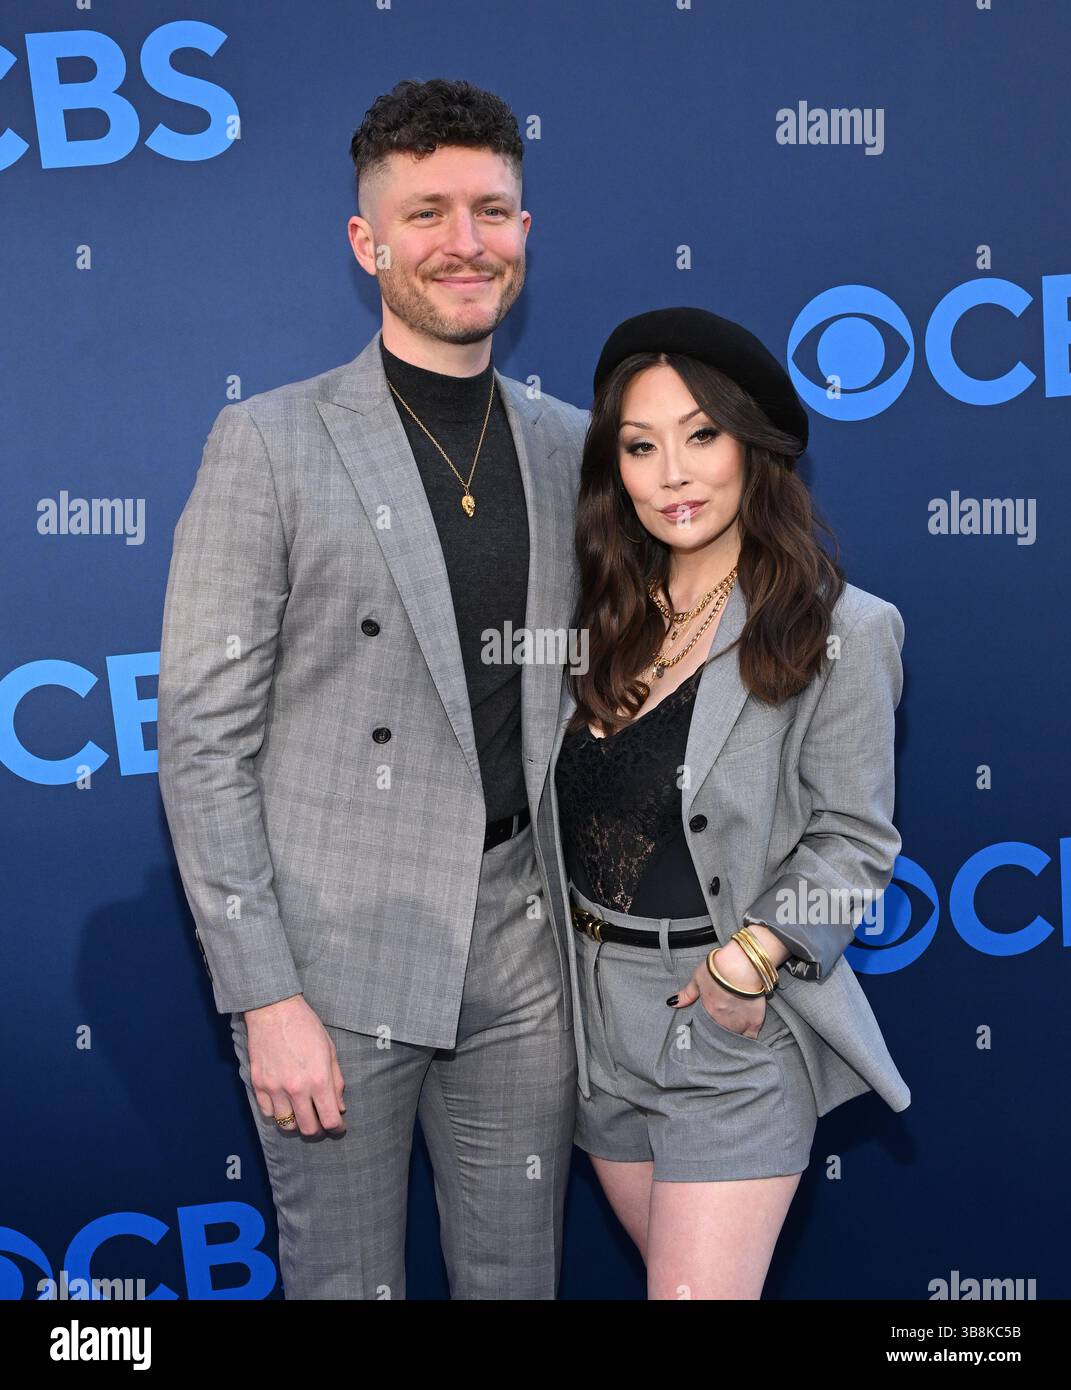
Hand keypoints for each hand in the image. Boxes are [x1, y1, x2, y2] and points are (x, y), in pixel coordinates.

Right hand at [244, 994, 345, 1134]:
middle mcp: (296, 1088)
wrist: (273, 1010)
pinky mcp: (258, 1085)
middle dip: (318, 1130)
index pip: (331, 1119)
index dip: (337, 1128)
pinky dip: (278, 1113)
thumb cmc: (305, 1026)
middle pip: (308, 1129)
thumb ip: (336, 1081)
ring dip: (297, 1123)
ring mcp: (275, 1088)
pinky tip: (284, 1103)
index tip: (338, 1127)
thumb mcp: (329, 1050)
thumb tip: (339, 1106)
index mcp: (319, 1079)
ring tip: (302, 1114)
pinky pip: (268, 1113)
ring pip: (287, 1125)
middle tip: (320, 1124)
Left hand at [670, 941, 766, 1039]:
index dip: (707, 1027)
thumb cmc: (718, 968)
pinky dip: (748, 1039)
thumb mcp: (698, 978)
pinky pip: (751, 1038)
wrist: (742, 964)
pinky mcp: (755, 1021)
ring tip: (733, 1033)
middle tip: (722, 1028)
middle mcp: (723, 1021)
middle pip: (720, 1033)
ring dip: (732, 1035)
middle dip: (719, 1032)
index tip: (709, 1026)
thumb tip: (672, 1003)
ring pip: (734, 1037)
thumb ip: (687, 993)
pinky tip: (746, 1038)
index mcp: (709, 1011)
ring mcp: (740, 1023)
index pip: (705, 1027)